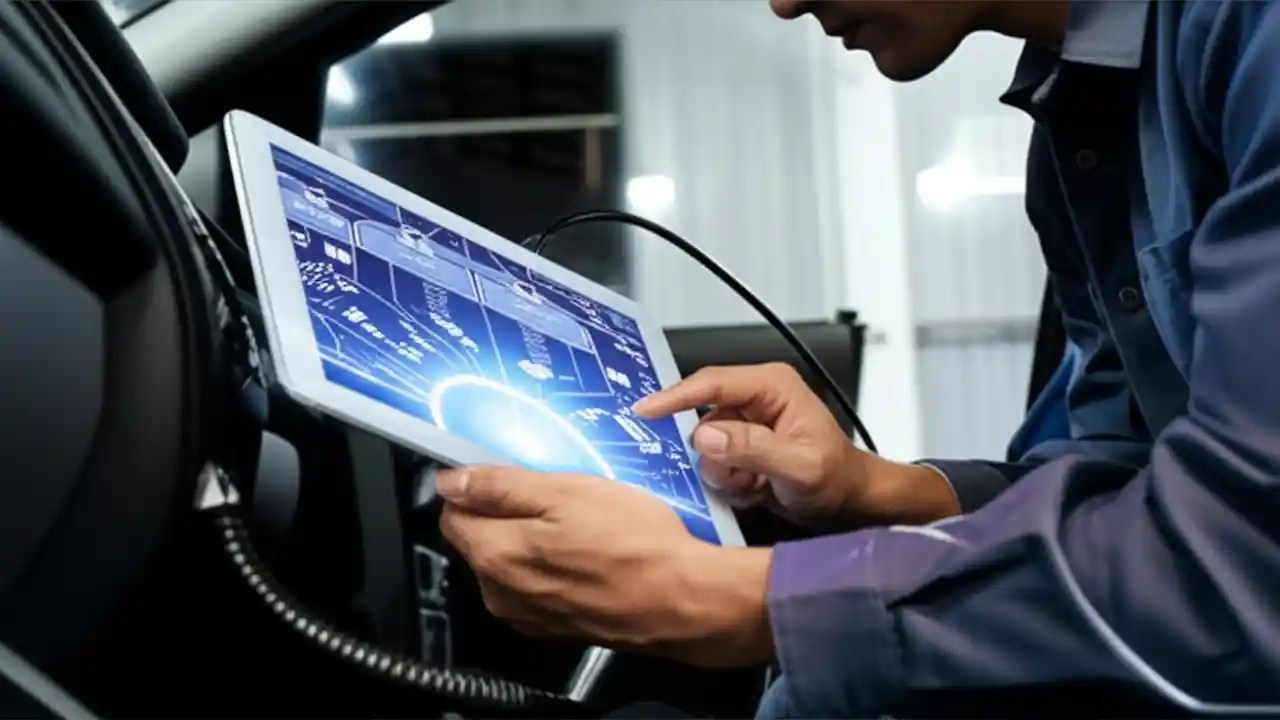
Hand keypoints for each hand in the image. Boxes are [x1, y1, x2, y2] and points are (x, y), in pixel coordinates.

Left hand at [436, 466, 774, 667]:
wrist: (683, 602)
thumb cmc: (631, 542)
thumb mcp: (566, 492)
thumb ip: (499, 487)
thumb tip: (448, 482)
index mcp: (494, 555)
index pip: (452, 512)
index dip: (478, 488)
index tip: (514, 477)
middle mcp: (499, 593)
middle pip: (479, 541)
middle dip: (506, 516)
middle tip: (558, 498)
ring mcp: (527, 617)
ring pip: (509, 566)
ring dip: (531, 544)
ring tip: (579, 527)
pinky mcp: (555, 630)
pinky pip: (536, 589)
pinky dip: (552, 571)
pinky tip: (588, 558)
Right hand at [634, 363, 958, 528]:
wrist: (850, 503)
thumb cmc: (837, 478)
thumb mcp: (799, 466)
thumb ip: (752, 448)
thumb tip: (707, 436)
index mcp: (771, 386)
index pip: (712, 383)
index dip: (675, 397)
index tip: (645, 411)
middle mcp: (755, 399)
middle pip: (703, 420)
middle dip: (717, 457)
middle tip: (746, 478)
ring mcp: (746, 423)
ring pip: (705, 449)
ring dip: (726, 475)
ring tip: (758, 486)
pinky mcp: (740, 446)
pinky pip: (713, 465)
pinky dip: (730, 483)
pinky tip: (756, 489)